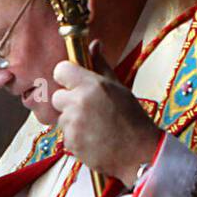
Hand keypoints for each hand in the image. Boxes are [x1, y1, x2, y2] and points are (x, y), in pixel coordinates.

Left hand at [50, 39, 161, 187]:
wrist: (139, 152)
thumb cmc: (132, 118)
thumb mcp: (118, 87)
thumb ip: (101, 65)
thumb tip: (94, 44)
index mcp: (91, 84)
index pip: (60, 70)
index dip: (66, 77)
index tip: (73, 83)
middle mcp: (79, 102)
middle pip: (57, 97)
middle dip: (68, 102)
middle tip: (89, 109)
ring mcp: (73, 124)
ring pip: (61, 118)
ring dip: (73, 122)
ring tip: (95, 127)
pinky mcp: (70, 143)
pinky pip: (66, 136)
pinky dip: (76, 138)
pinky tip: (94, 139)